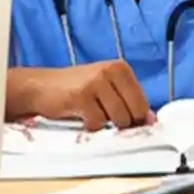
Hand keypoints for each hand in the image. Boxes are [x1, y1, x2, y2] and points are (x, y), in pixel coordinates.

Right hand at [31, 61, 151, 131]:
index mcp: (121, 68)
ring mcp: (96, 82)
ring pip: (118, 119)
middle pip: (133, 113)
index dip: (138, 119)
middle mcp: (111, 71)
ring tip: (90, 113)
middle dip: (121, 123)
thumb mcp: (106, 88)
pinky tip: (80, 115)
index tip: (127, 123)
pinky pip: (97, 122)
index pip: (143, 102)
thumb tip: (151, 121)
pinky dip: (89, 126)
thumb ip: (128, 100)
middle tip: (104, 117)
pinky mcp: (82, 96)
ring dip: (104, 124)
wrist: (42, 87)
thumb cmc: (77, 90)